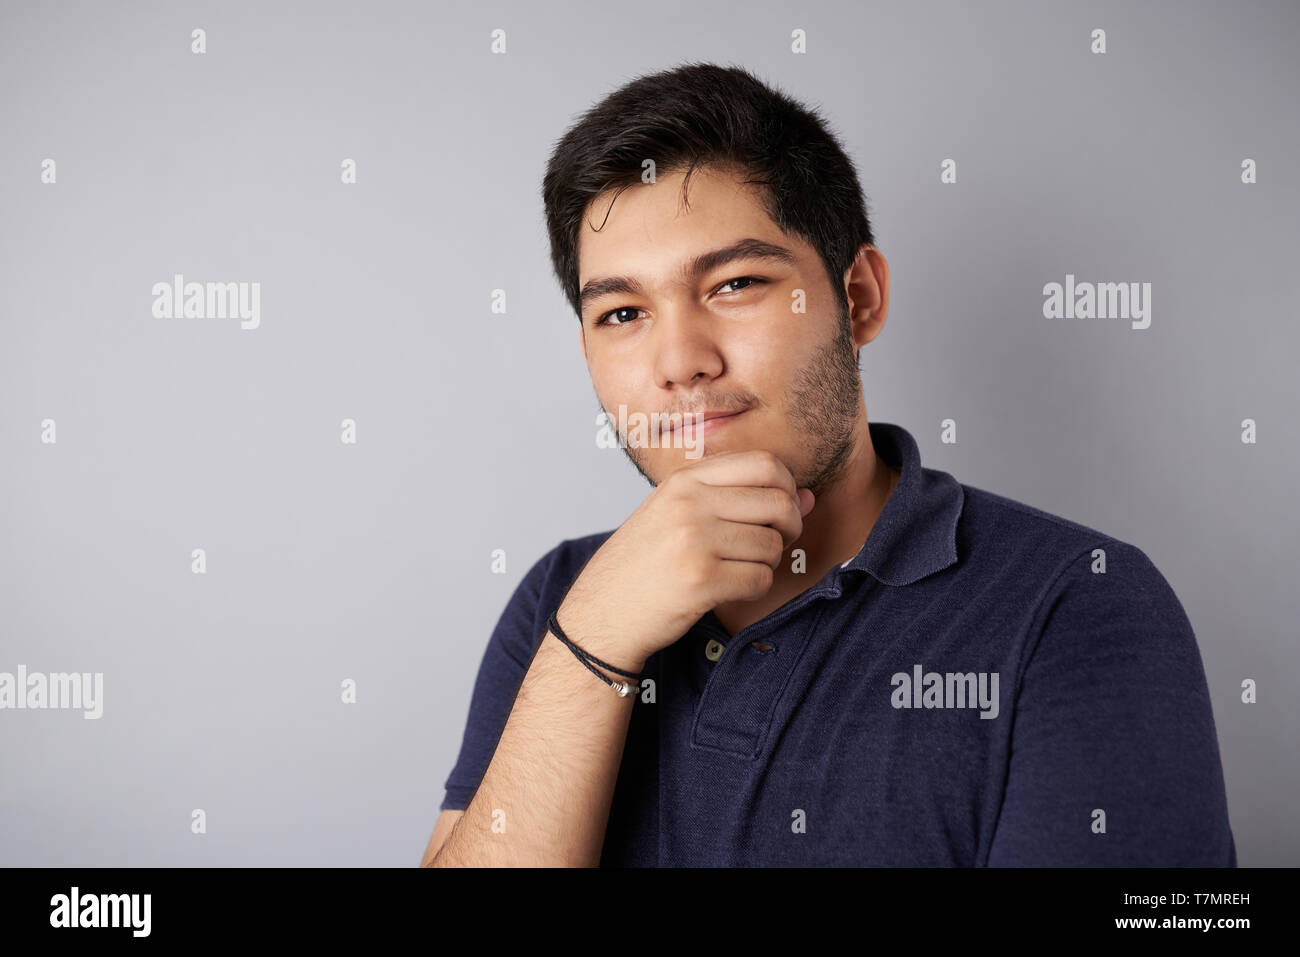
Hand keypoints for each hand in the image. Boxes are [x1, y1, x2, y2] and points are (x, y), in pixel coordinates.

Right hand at [555, 449, 814, 668]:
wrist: (601, 610)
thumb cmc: (644, 562)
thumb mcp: (678, 514)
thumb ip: (740, 499)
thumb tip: (808, 496)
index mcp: (684, 480)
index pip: (765, 464)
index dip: (787, 487)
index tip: (781, 509)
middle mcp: (689, 504)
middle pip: (779, 503)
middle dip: (790, 527)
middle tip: (775, 543)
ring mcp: (694, 541)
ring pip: (772, 545)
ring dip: (766, 563)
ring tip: (737, 568)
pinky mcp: (701, 580)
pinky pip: (760, 579)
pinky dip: (754, 588)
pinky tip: (729, 589)